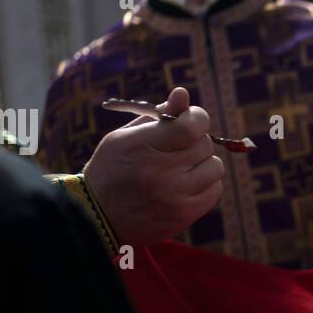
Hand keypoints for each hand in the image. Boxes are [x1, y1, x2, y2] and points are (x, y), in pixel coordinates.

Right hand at [82, 87, 224, 247]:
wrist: (98, 218)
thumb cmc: (111, 169)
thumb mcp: (123, 137)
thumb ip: (157, 115)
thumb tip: (183, 94)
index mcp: (144, 147)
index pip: (192, 126)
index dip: (197, 117)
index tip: (190, 119)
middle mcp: (162, 173)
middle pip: (205, 145)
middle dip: (195, 141)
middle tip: (176, 148)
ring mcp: (176, 197)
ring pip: (215, 167)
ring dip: (203, 164)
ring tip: (181, 168)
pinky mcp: (185, 216)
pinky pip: (215, 191)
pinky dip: (205, 184)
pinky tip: (186, 185)